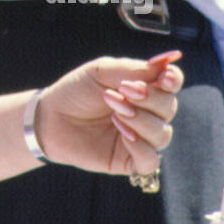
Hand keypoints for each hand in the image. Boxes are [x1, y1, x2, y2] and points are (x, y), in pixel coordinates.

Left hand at [34, 52, 181, 176]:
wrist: (50, 116)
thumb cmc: (76, 91)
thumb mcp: (102, 71)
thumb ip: (135, 69)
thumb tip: (167, 62)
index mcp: (143, 88)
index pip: (171, 83)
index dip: (173, 80)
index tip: (165, 77)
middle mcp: (146, 113)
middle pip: (169, 107)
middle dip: (149, 98)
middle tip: (122, 90)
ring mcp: (140, 138)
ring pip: (163, 133)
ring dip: (140, 119)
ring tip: (114, 110)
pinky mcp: (130, 161)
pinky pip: (151, 159)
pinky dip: (140, 146)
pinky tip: (121, 131)